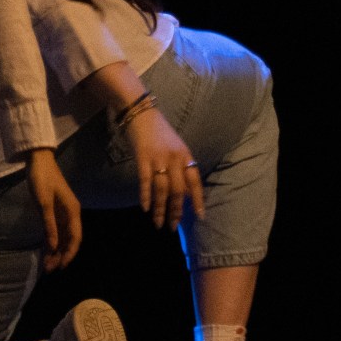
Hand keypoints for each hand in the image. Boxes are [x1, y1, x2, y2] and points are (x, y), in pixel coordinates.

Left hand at [25, 148, 81, 271]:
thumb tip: (54, 246)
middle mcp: (71, 215)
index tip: (61, 267)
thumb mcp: (43, 202)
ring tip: (46, 265)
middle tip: (49, 270)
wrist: (38, 161)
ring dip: (56, 251)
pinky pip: (55, 232)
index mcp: (73, 212)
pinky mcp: (54, 213)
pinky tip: (45, 252)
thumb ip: (49, 225)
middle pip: (69, 241)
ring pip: (62, 238)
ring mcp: (63, 214)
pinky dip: (51, 242)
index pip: (75, 238)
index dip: (69, 254)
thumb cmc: (41, 179)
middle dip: (61, 256)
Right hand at [127, 108, 203, 229]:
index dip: (198, 200)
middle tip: (173, 227)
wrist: (141, 113)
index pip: (195, 182)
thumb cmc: (159, 132)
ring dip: (160, 209)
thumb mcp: (176, 148)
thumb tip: (185, 193)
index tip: (200, 216)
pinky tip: (145, 208)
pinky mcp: (143, 157)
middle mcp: (175, 158)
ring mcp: (159, 158)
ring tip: (158, 224)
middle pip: (178, 190)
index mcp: (185, 156)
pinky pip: (146, 181)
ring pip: (162, 189)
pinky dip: (145, 196)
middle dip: (176, 211)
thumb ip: (181, 168)